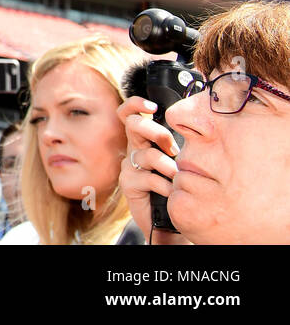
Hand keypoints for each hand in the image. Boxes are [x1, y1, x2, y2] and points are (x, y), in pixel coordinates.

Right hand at [116, 95, 190, 244]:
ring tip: (178, 179)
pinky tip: (171, 193)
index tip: (152, 106)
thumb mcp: (180, 161)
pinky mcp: (128, 183)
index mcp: (145, 140)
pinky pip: (149, 178)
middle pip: (133, 125)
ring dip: (169, 167)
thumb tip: (197, 126)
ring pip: (148, 155)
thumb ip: (179, 145)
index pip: (131, 114)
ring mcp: (130, 166)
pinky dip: (165, 186)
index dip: (136, 104)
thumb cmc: (179, 188)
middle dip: (155, 132)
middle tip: (172, 147)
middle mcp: (134, 149)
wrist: (170, 220)